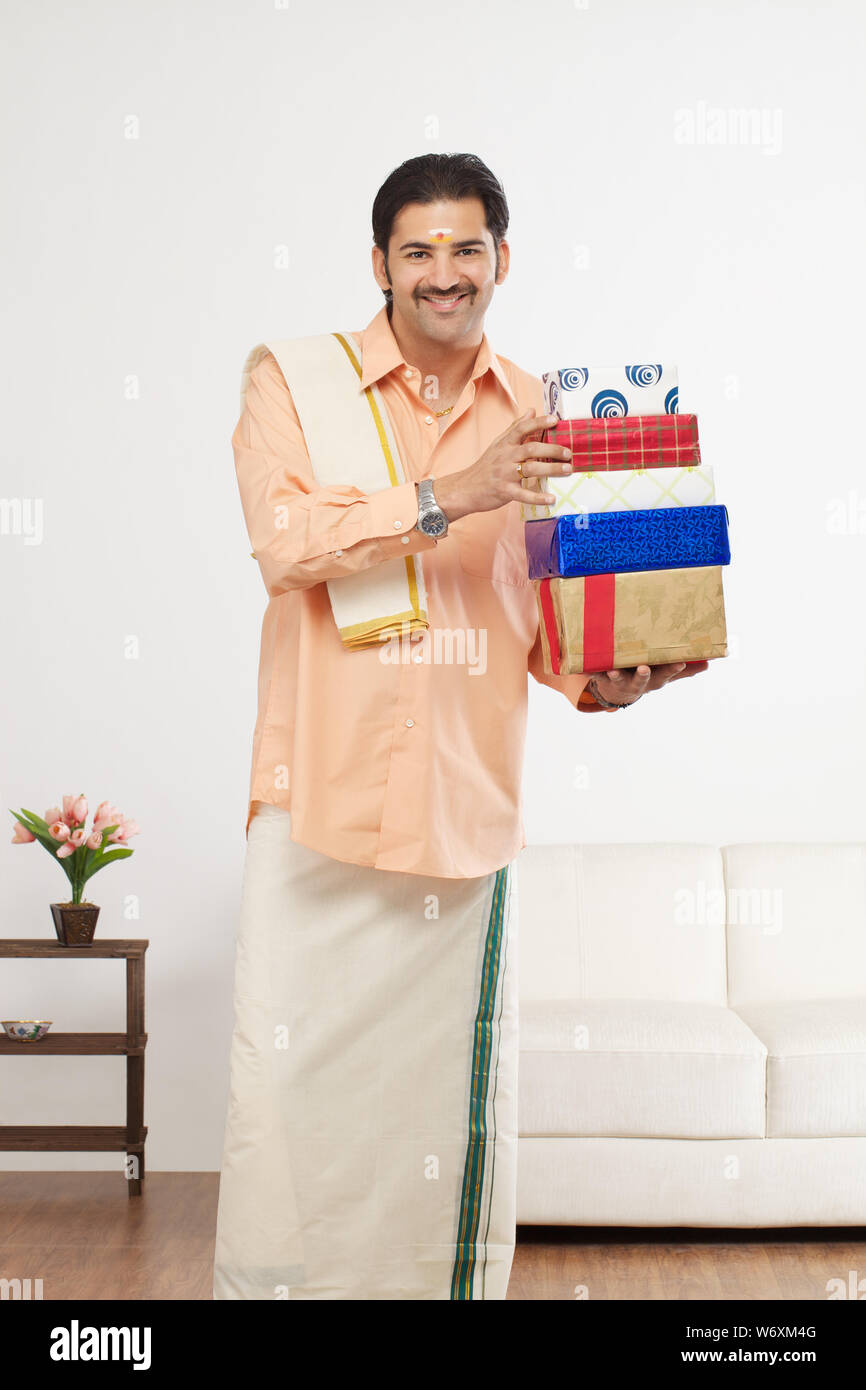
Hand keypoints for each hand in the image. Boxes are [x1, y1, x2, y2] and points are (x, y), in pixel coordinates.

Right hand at [434, 410, 568, 520]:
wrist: (465, 489)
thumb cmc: (485, 467)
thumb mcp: (498, 444)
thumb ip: (515, 427)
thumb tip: (531, 409)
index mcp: (505, 444)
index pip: (522, 428)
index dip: (539, 423)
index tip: (555, 420)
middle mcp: (505, 457)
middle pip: (531, 449)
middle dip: (552, 450)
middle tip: (568, 453)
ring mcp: (505, 474)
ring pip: (531, 469)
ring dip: (551, 470)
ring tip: (567, 470)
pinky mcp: (504, 492)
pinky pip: (524, 494)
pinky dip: (538, 497)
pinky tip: (551, 499)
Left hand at [592, 661, 708, 704]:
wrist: (618, 693)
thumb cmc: (646, 677)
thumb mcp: (665, 675)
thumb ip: (684, 670)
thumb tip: (709, 663)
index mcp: (655, 679)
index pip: (667, 674)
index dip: (673, 670)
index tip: (679, 663)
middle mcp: (638, 682)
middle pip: (642, 680)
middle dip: (643, 675)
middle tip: (644, 668)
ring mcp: (620, 681)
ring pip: (618, 679)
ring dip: (615, 676)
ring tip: (612, 671)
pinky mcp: (602, 679)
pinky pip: (596, 676)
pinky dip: (590, 673)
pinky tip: (584, 668)